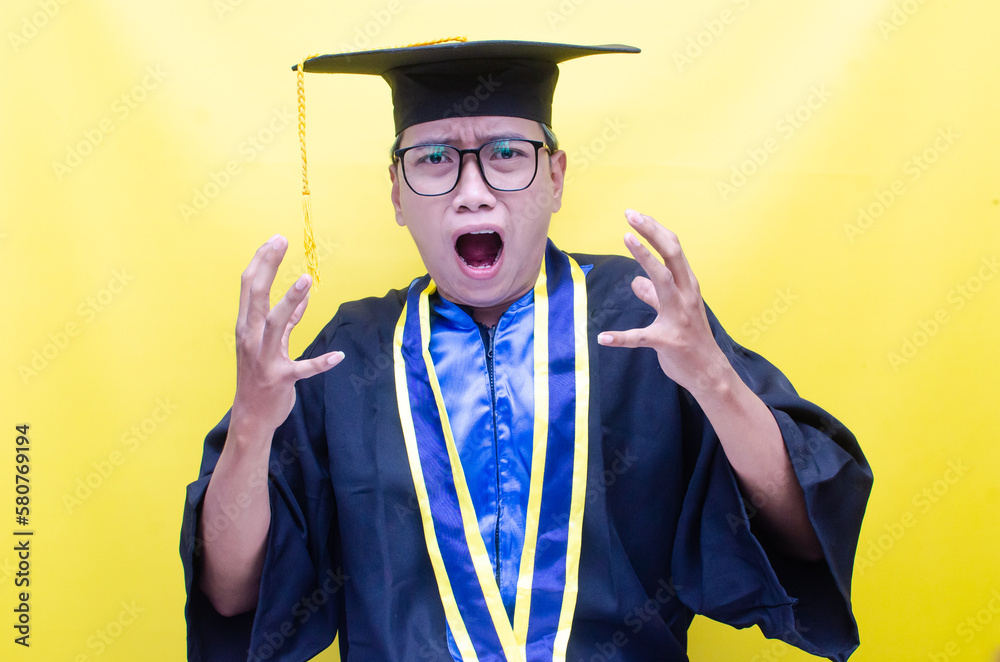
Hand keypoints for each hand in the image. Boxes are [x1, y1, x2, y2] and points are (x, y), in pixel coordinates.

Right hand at [231, 234, 343, 435]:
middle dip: (269, 267)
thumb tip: (301, 298)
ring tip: (306, 280)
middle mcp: (251, 338)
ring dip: (290, 301)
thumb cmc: (259, 375)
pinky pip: (303, 368)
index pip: (249, 287)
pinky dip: (321, 362)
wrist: (251, 416)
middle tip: (282, 241)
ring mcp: (264, 358)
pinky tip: (339, 356)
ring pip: (276, 324)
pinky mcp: (281, 379)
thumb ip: (286, 322)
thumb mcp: (269, 344)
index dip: (260, 261)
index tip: (274, 240)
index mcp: (246, 327)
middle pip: (257, 296)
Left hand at [597, 209, 732, 395]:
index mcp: (687, 286)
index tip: (635, 215)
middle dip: (652, 232)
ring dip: (645, 258)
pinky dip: (621, 338)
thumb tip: (636, 282)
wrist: (710, 373)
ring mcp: (679, 317)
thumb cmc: (691, 339)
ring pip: (662, 282)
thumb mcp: (674, 312)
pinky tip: (603, 338)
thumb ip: (654, 296)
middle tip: (630, 215)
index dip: (655, 230)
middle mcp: (686, 296)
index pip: (673, 250)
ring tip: (626, 239)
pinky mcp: (668, 341)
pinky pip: (641, 337)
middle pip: (672, 255)